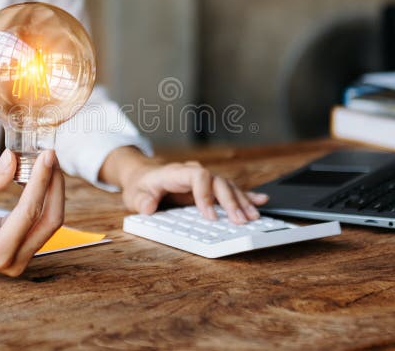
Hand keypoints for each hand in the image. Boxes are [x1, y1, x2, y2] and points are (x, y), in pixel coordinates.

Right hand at [0, 149, 63, 276]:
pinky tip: (40, 176)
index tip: (47, 155)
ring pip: (49, 221)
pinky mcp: (21, 249)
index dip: (42, 181)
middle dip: (54, 186)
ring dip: (52, 191)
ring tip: (46, 162)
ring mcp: (19, 258)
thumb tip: (14, 158)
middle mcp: (13, 261)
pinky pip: (41, 222)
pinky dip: (43, 198)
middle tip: (51, 156)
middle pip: (50, 220)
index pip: (30, 212)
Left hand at [100, 147, 268, 223]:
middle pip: (218, 182)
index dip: (206, 195)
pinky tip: (261, 201)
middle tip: (240, 220)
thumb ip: (141, 201)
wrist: (144, 176)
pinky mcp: (210, 188)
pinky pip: (230, 190)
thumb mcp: (134, 194)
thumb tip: (149, 206)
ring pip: (228, 186)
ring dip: (241, 201)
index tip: (210, 215)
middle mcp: (194, 173)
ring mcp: (204, 180)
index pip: (198, 176)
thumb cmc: (141, 186)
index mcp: (177, 173)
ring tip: (253, 216)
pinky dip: (246, 195)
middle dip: (230, 201)